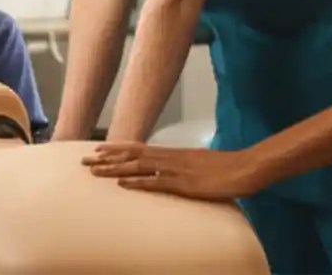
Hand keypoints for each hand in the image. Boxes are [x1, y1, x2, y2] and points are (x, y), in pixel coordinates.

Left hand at [82, 142, 266, 200]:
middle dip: (107, 158)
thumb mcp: (199, 164)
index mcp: (174, 153)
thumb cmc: (226, 168)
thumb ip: (183, 165)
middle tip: (85, 160)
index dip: (117, 149)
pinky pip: (156, 182)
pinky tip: (123, 184)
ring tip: (95, 171)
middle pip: (132, 155)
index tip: (98, 149)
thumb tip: (173, 170)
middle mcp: (170, 157)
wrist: (245, 168)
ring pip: (138, 167)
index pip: (139, 148)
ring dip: (115, 169)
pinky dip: (138, 182)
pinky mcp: (184, 183)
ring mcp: (176, 169)